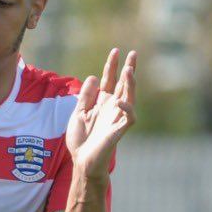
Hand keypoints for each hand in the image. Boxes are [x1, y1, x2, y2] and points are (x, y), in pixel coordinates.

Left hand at [66, 48, 136, 180]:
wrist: (82, 160)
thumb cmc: (81, 139)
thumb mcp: (78, 113)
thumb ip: (86, 96)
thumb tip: (92, 76)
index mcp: (103, 103)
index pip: (110, 80)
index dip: (112, 66)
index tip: (115, 51)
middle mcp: (113, 107)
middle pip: (124, 84)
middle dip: (128, 69)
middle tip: (133, 53)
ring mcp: (118, 117)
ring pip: (130, 96)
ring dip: (131, 83)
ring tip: (129, 70)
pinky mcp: (120, 129)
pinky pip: (129, 116)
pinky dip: (126, 107)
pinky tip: (120, 100)